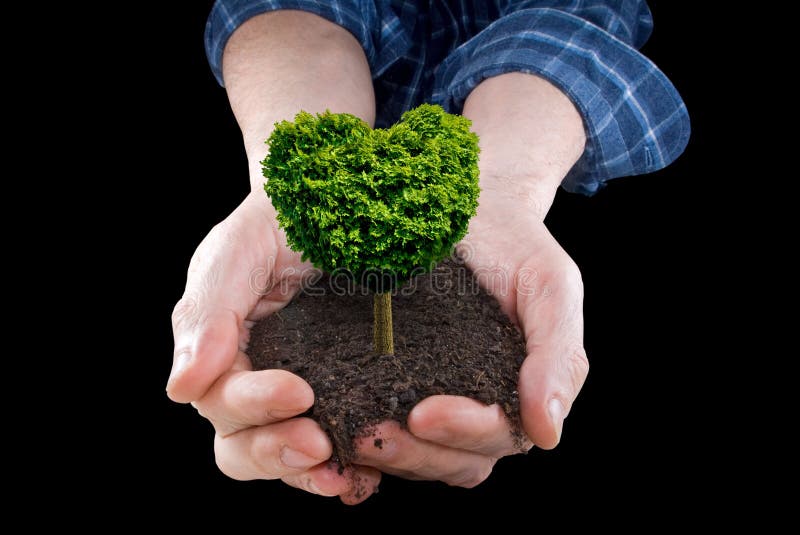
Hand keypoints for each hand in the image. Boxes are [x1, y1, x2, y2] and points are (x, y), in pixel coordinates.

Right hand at [168, 192, 380, 503]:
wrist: (337, 202)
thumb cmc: (278, 221)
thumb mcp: (238, 251)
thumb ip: (208, 311)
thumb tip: (182, 387)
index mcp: (221, 356)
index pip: (221, 400)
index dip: (253, 404)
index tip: (297, 392)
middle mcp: (253, 386)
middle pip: (243, 447)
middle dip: (277, 452)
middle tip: (319, 445)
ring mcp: (302, 397)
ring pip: (288, 459)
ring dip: (311, 474)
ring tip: (346, 475)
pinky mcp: (346, 398)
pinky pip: (340, 448)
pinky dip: (351, 467)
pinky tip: (372, 472)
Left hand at [352, 186, 587, 484]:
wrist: (470, 210)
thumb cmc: (516, 246)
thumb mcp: (550, 287)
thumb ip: (558, 355)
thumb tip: (548, 432)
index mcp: (517, 392)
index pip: (497, 434)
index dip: (465, 431)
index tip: (424, 413)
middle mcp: (477, 406)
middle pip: (453, 459)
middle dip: (413, 452)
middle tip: (368, 432)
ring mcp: (432, 398)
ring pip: (415, 456)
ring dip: (381, 451)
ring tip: (343, 431)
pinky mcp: (387, 384)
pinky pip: (376, 425)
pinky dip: (355, 439)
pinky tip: (326, 425)